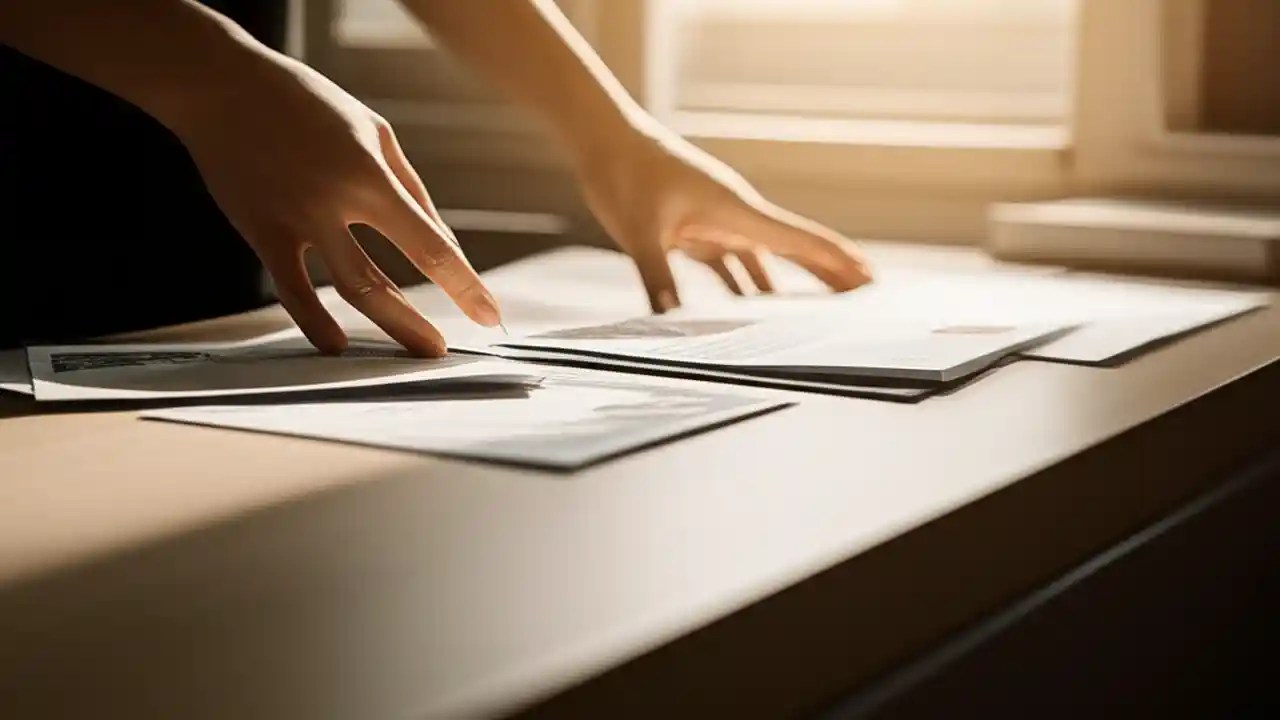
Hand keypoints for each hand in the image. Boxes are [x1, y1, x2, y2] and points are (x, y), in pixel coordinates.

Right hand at [170, 52, 500, 355]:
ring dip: (386, 326)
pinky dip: (313, 321)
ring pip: (346, 290)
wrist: (221, 85)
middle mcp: (334, 202)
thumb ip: (413, 192)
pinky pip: (290, 289)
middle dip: (418, 323)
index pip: (429, 244)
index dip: (464, 285)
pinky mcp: (260, 231)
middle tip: (445, 354)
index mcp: (371, 174)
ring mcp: (294, 220)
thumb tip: (445, 245)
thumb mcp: (375, 133)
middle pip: (384, 282)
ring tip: (416, 352)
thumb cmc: (309, 104)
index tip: (491, 315)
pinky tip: (336, 345)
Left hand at [574, 128, 872, 311]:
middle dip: (828, 276)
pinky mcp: (694, 232)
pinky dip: (743, 290)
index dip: (837, 260)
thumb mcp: (639, 229)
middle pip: (794, 251)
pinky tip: (750, 315)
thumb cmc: (626, 174)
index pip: (800, 240)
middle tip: (863, 300)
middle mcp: (736, 218)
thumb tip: (668, 318)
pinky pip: (729, 267)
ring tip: (812, 319)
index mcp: (737, 211)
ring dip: (786, 291)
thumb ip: (656, 275)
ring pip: (764, 263)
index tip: (870, 278)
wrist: (604, 141)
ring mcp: (717, 224)